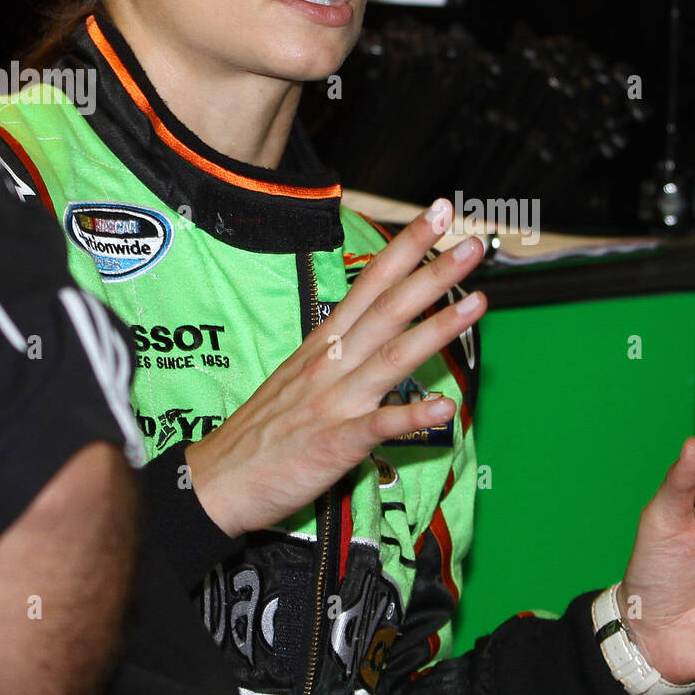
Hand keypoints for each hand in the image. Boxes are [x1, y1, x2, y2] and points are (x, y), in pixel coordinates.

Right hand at [185, 199, 486, 536]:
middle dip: (432, 274)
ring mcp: (333, 402)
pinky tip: (445, 407)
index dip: (406, 247)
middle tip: (471, 244)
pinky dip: (411, 416)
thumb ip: (343, 352)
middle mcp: (331, 363)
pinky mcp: (334, 444)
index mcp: (325, 343)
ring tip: (477, 303)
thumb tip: (385, 332)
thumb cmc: (263, 430)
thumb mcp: (299, 375)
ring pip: (391, 357)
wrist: (217, 482)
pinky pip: (378, 426)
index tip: (438, 213)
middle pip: (388, 309)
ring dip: (437, 329)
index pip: (371, 283)